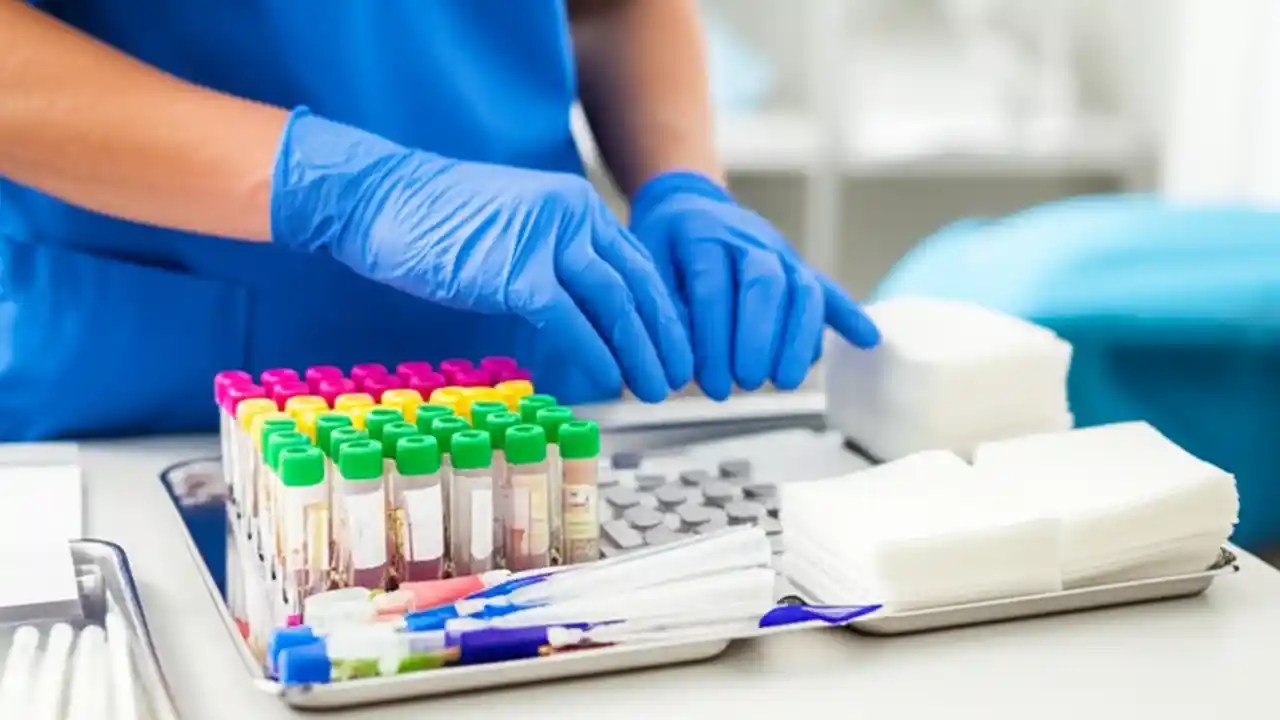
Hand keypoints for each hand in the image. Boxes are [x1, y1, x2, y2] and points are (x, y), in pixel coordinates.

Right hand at [270, 108, 692, 402]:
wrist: (382, 199)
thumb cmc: (438, 223)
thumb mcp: (516, 232)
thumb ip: (557, 262)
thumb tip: (589, 314)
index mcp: (576, 205)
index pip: (638, 263)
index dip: (663, 311)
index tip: (674, 345)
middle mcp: (573, 216)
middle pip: (637, 285)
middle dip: (664, 337)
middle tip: (677, 377)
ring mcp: (547, 242)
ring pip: (615, 305)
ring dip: (640, 354)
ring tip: (653, 388)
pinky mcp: (520, 274)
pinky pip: (574, 323)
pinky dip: (597, 356)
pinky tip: (608, 381)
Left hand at [629, 171, 878, 398]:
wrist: (689, 204)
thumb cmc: (663, 245)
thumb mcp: (644, 266)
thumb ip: (663, 309)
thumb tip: (674, 367)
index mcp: (702, 237)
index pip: (712, 288)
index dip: (711, 338)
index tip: (705, 381)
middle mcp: (748, 241)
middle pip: (764, 284)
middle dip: (757, 338)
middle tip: (745, 382)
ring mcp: (780, 252)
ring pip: (801, 288)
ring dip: (797, 338)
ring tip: (785, 382)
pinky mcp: (798, 267)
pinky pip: (827, 288)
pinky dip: (848, 313)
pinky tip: (867, 339)